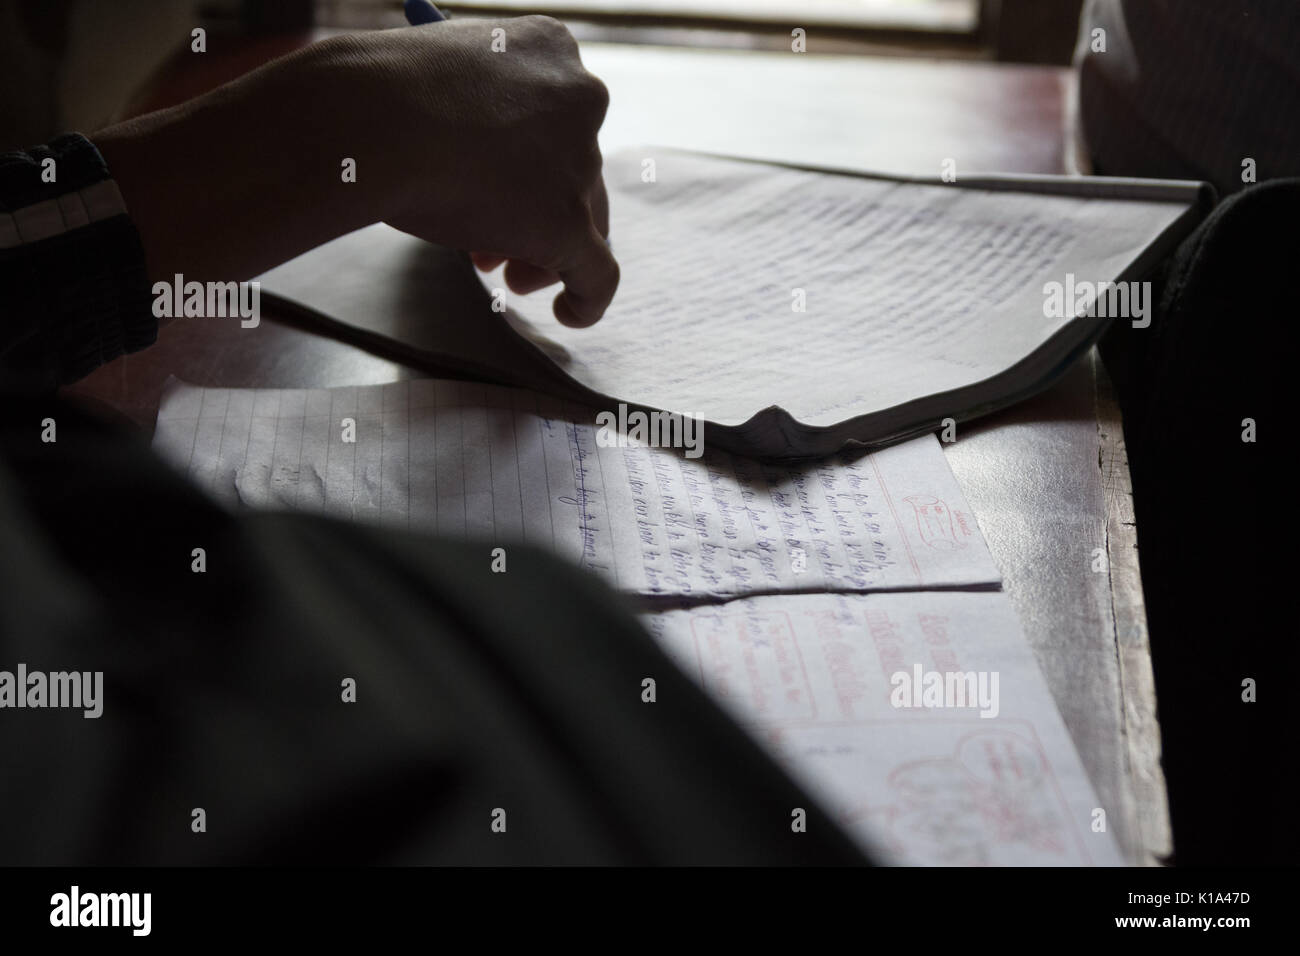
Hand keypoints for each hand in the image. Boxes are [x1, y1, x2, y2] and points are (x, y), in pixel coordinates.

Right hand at [357, 17, 617, 326]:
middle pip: (575, 171)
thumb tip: (479, 162)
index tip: (488, 184)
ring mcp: (578, 162)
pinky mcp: (568, 223)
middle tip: (487, 243)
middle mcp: (580, 99)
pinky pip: (598, 274)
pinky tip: (568, 316)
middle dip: (531, 210)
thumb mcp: (443, 81)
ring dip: (542, 249)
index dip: (529, 161)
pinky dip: (588, 300)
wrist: (368, 121)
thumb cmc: (382, 96)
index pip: (560, 117)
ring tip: (496, 271)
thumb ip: (479, 113)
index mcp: (552, 49)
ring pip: (585, 219)